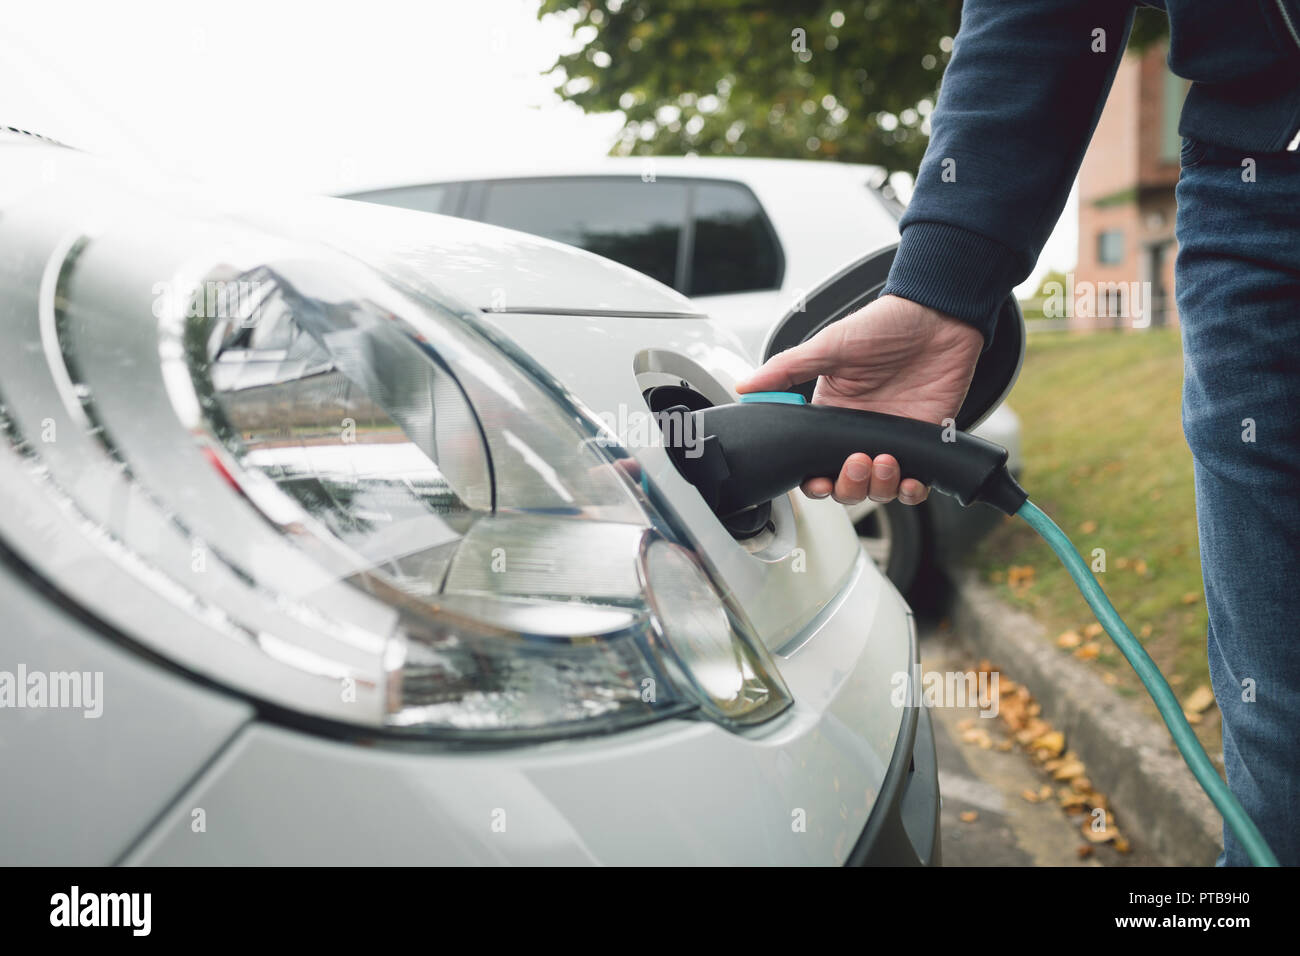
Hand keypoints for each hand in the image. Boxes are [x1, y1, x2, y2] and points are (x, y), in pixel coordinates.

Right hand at [735, 294, 982, 505]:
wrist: (938, 317)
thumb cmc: (884, 325)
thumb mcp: (828, 346)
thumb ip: (786, 370)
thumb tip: (745, 386)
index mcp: (831, 414)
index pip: (814, 462)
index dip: (814, 480)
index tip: (817, 479)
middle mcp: (859, 432)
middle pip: (845, 485)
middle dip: (848, 485)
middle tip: (856, 459)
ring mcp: (891, 440)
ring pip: (877, 489)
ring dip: (878, 486)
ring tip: (885, 459)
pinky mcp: (922, 443)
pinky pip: (914, 485)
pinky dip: (910, 492)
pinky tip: (909, 479)